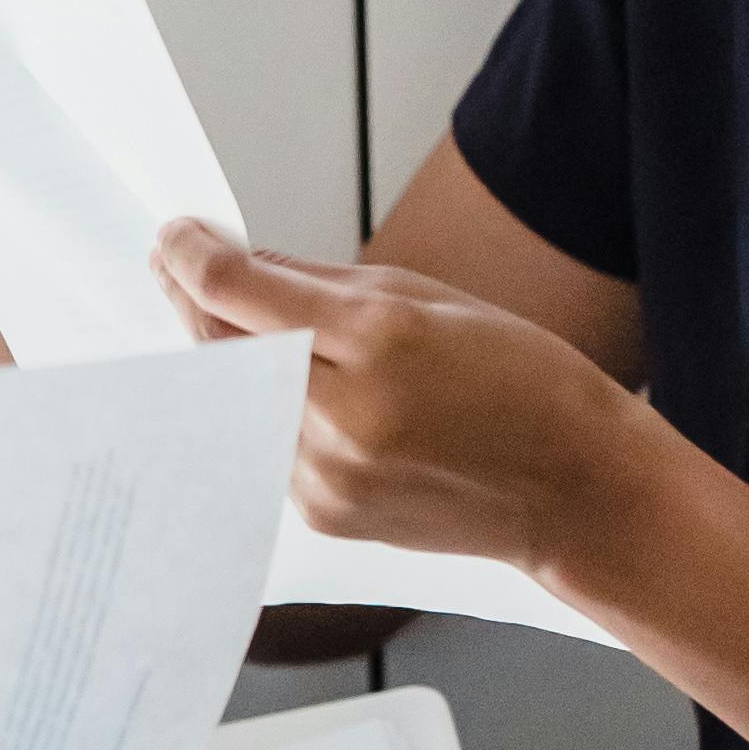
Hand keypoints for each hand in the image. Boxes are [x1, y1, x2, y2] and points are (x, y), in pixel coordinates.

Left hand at [154, 217, 648, 582]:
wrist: (575, 491)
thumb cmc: (523, 382)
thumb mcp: (433, 298)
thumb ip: (324, 283)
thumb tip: (246, 264)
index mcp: (379, 339)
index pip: (240, 291)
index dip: (192, 256)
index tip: (174, 235)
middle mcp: (344, 413)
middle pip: (223, 348)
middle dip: (191, 301)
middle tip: (173, 265)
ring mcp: (329, 475)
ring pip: (240, 400)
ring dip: (226, 357)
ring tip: (223, 317)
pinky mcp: (325, 514)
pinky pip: (270, 445)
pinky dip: (266, 407)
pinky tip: (282, 381)